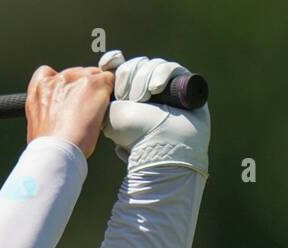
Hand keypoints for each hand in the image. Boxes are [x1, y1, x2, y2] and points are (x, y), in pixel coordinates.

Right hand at [25, 65, 114, 157]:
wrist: (56, 151)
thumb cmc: (47, 145)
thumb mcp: (37, 123)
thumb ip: (48, 109)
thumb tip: (60, 112)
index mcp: (39, 88)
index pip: (48, 72)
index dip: (61, 83)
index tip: (66, 95)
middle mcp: (57, 79)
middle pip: (76, 73)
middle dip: (81, 88)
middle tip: (82, 111)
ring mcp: (77, 79)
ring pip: (94, 76)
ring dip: (96, 91)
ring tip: (92, 114)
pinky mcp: (95, 84)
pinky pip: (110, 80)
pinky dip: (109, 93)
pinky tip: (103, 109)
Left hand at [99, 50, 209, 173]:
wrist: (160, 145)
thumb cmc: (133, 134)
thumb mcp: (108, 115)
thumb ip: (102, 96)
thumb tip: (101, 75)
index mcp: (126, 94)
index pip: (120, 67)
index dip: (113, 61)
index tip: (108, 63)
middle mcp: (146, 89)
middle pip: (136, 64)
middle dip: (130, 76)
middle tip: (129, 97)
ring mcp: (166, 87)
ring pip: (153, 65)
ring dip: (144, 79)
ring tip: (144, 99)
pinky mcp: (185, 85)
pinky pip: (174, 68)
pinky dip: (163, 74)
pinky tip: (157, 88)